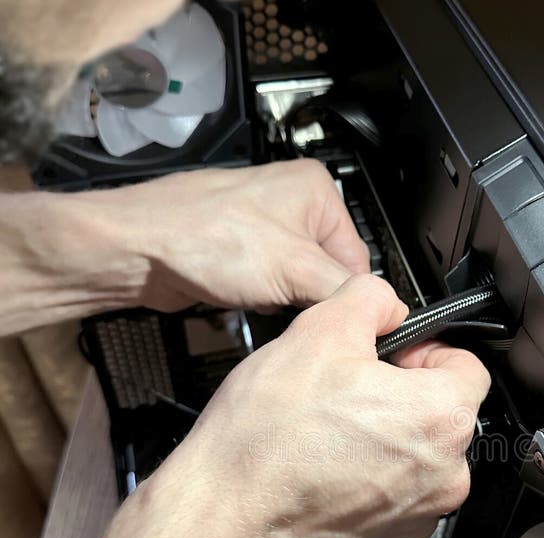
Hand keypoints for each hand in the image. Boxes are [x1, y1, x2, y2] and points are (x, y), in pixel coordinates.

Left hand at [80, 158, 369, 312]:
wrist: (137, 252)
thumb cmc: (201, 237)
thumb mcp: (293, 268)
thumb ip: (344, 290)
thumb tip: (385, 310)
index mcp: (316, 191)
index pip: (359, 258)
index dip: (347, 293)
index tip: (340, 318)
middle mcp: (292, 205)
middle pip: (330, 272)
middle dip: (311, 297)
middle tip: (289, 303)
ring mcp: (265, 229)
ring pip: (300, 284)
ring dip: (285, 302)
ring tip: (261, 296)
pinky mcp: (243, 255)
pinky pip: (273, 288)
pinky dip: (265, 301)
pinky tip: (246, 299)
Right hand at [153, 274, 490, 537]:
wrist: (224, 522)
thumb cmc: (265, 444)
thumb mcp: (317, 332)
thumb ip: (370, 299)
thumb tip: (385, 303)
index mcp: (441, 417)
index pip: (466, 362)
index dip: (421, 347)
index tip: (387, 352)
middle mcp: (445, 473)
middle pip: (441, 409)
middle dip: (400, 389)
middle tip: (345, 385)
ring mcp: (419, 511)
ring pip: (418, 450)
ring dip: (385, 431)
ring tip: (329, 426)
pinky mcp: (390, 535)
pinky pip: (397, 487)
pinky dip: (372, 471)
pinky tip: (327, 461)